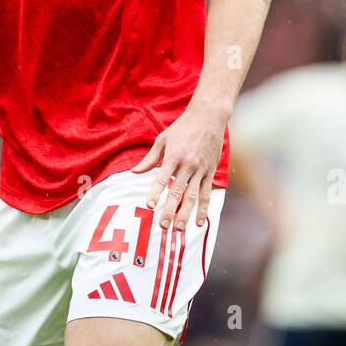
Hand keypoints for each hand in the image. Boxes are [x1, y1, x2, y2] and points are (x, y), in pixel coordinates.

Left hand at [131, 107, 224, 231]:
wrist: (208, 117)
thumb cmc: (182, 127)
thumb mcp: (163, 139)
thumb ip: (150, 158)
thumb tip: (134, 172)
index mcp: (173, 156)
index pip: (162, 178)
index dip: (155, 192)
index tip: (149, 205)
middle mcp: (187, 165)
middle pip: (177, 191)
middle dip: (170, 210)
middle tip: (163, 225)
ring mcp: (200, 169)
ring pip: (193, 196)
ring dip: (185, 214)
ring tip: (178, 228)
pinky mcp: (210, 172)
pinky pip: (206, 193)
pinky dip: (203, 209)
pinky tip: (199, 222)